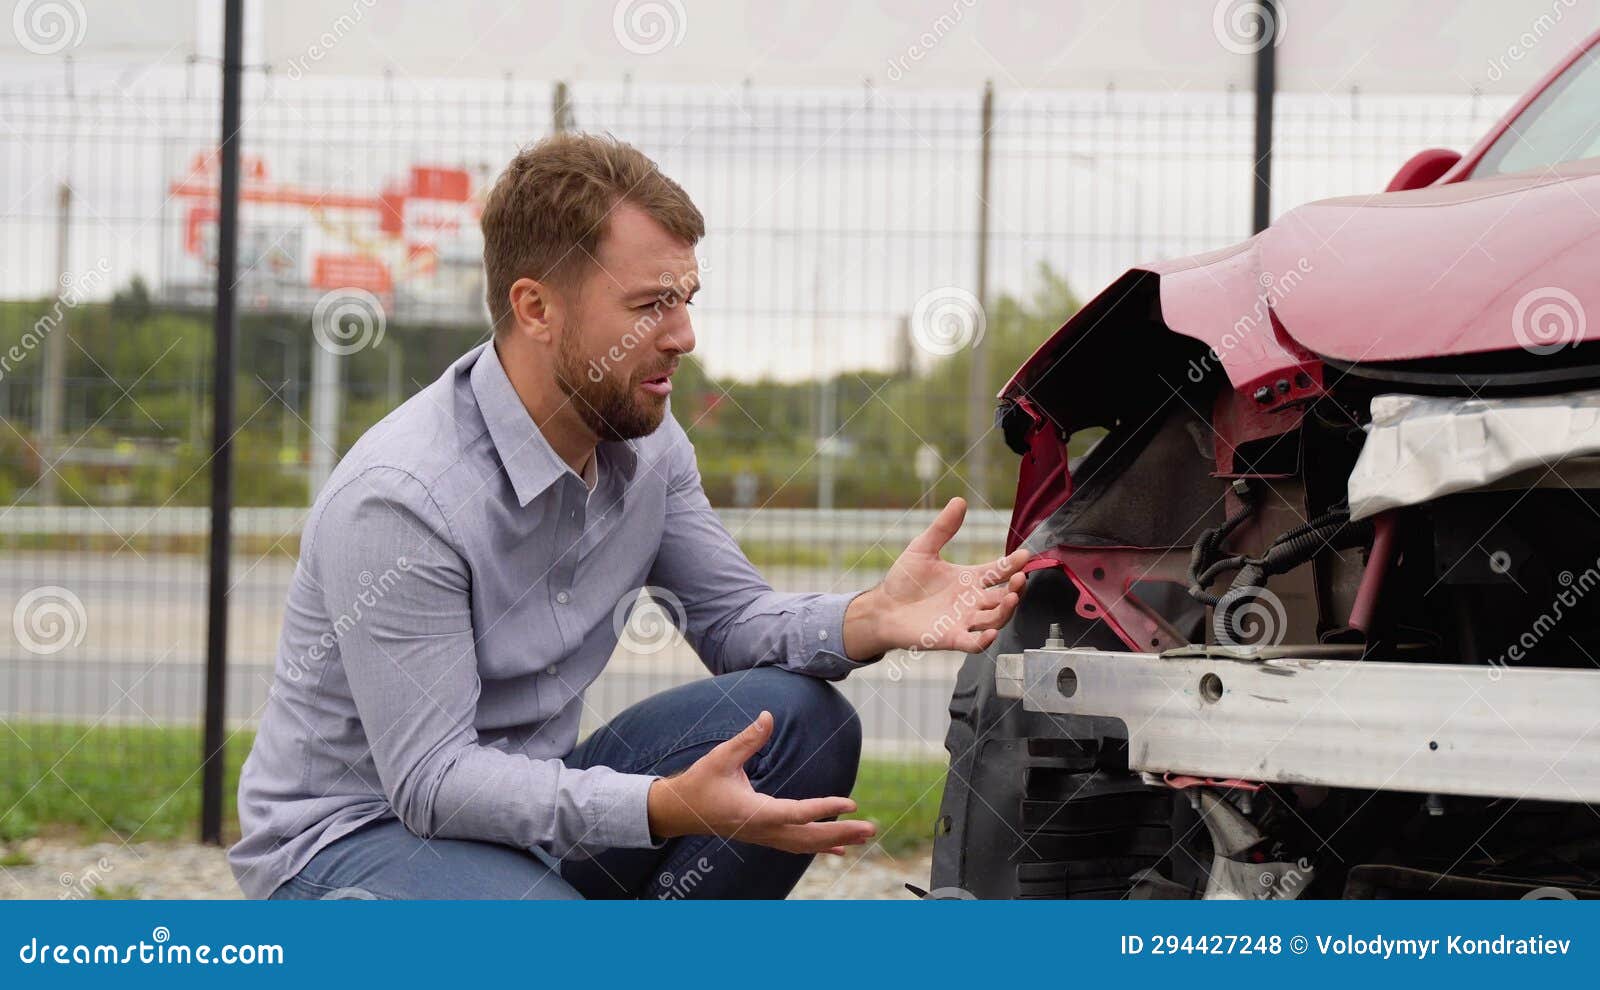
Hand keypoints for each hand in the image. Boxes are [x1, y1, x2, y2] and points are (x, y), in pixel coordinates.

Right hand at [646, 711, 876, 854]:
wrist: (681, 812)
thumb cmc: (700, 783)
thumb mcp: (721, 757)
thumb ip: (747, 739)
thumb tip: (768, 716)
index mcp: (753, 812)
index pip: (796, 813)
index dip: (825, 809)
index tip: (851, 803)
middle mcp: (762, 829)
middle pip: (809, 837)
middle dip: (842, 832)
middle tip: (871, 827)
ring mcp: (764, 836)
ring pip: (806, 845)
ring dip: (836, 840)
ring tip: (864, 835)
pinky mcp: (765, 836)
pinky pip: (798, 845)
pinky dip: (821, 846)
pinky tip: (841, 849)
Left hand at [844, 497, 1031, 657]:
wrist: (883, 607)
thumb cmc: (905, 579)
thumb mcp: (923, 548)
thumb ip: (943, 528)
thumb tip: (960, 501)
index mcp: (970, 579)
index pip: (999, 571)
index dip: (1013, 564)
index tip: (1024, 555)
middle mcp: (972, 600)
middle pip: (1003, 596)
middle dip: (1016, 588)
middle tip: (1021, 578)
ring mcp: (963, 620)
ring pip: (995, 618)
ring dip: (1006, 610)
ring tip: (1012, 598)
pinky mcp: (951, 637)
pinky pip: (973, 643)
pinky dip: (984, 641)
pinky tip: (991, 633)